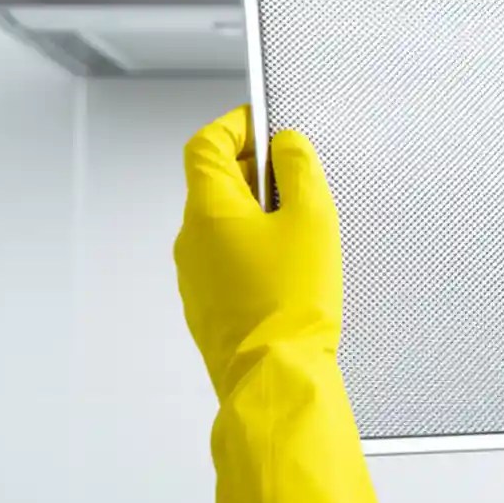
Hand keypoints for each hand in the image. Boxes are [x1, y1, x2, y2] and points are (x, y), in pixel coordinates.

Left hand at [174, 106, 382, 502]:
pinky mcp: (211, 310)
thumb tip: (286, 143)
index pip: (206, 144)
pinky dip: (256, 249)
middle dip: (256, 169)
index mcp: (208, 210)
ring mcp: (196, 279)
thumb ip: (299, 168)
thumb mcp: (312, 218)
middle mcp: (191, 241)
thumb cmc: (293, 301)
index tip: (267, 123)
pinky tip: (294, 267)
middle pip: (216, 183)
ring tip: (305, 224)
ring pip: (224, 225)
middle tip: (299, 173)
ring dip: (259, 212)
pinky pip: (229, 262)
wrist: (276, 379)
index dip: (236, 125)